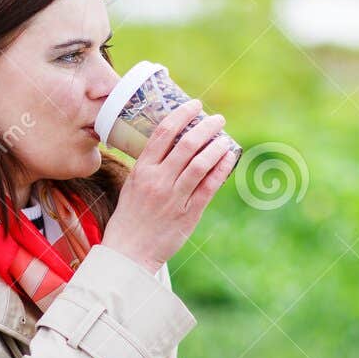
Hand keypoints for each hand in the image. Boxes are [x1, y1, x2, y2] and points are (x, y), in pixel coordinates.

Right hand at [101, 98, 240, 273]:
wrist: (129, 253)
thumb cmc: (130, 218)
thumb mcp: (132, 185)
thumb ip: (150, 166)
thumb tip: (171, 144)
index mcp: (142, 170)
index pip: (163, 133)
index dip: (182, 114)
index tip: (195, 104)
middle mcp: (158, 181)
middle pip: (186, 145)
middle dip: (206, 127)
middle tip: (217, 119)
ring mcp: (174, 198)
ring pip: (201, 164)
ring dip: (216, 146)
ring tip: (225, 138)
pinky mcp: (188, 214)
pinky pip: (209, 187)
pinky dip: (221, 169)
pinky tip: (229, 158)